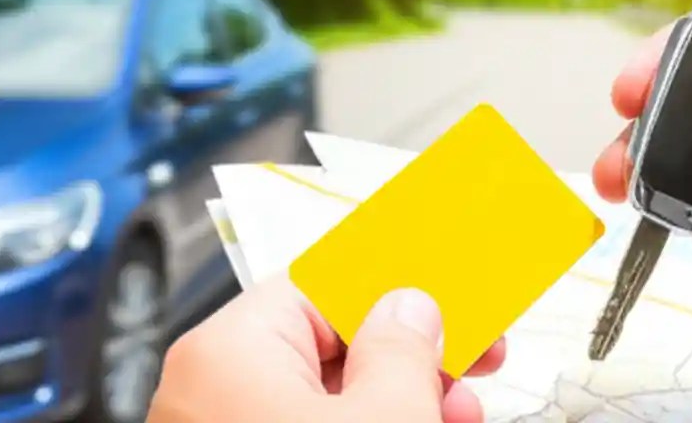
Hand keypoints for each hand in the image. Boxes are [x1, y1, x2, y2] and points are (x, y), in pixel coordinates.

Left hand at [148, 276, 505, 422]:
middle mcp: (214, 391)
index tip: (451, 285)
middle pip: (329, 342)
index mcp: (231, 351)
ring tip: (460, 414)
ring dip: (403, 399)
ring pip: (326, 396)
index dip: (398, 282)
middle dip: (412, 352)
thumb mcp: (388, 417)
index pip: (322, 283)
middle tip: (476, 354)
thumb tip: (410, 306)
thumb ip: (405, 345)